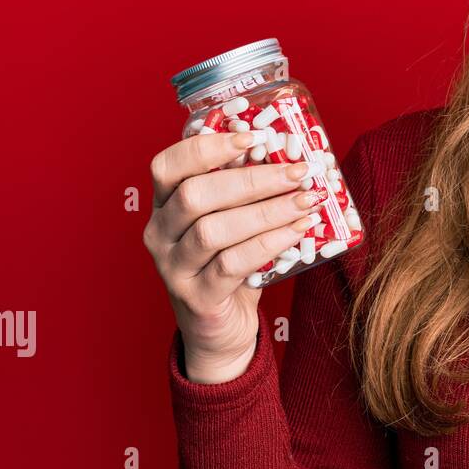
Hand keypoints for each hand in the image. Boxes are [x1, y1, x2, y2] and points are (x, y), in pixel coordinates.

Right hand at [142, 130, 324, 372]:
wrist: (221, 330)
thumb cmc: (232, 264)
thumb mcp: (233, 223)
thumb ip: (247, 193)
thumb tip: (296, 156)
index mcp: (164, 206)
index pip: (167, 166)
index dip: (206, 147)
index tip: (253, 137)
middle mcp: (160, 235)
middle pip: (195, 195)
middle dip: (252, 179)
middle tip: (297, 171)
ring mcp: (174, 269)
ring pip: (213, 230)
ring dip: (267, 211)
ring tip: (307, 200)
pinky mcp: (196, 298)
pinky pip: (232, 264)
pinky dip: (269, 243)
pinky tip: (298, 230)